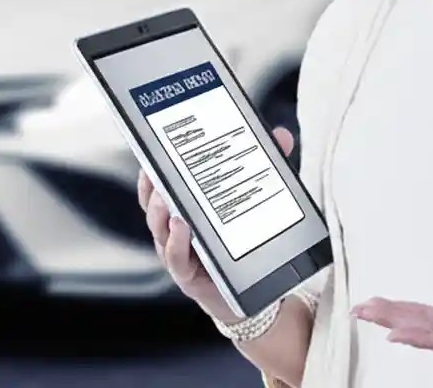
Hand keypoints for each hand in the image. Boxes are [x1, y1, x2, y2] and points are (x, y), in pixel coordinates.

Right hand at [138, 125, 296, 322]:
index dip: (152, 170)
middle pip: (154, 205)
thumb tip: (281, 137)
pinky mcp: (187, 275)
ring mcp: (179, 254)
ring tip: (167, 196)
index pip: (161, 187)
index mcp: (185, 211)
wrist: (252, 297)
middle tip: (155, 168)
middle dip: (151, 185)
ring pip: (160, 229)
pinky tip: (182, 227)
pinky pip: (175, 257)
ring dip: (160, 211)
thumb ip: (266, 169)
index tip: (152, 151)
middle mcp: (175, 232)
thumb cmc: (243, 246)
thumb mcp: (254, 203)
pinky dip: (175, 241)